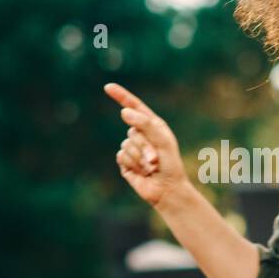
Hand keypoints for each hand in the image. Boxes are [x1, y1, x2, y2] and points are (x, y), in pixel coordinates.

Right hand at [103, 82, 188, 208]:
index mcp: (153, 126)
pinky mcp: (125, 162)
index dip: (122, 96)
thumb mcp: (163, 141)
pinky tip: (142, 172)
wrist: (167, 190)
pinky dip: (133, 165)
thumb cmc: (170, 165)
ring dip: (140, 158)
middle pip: (132, 131)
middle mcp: (141, 135)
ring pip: (126, 145)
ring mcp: (132, 148)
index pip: (135, 107)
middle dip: (145, 147)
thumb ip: (145, 125)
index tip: (108, 87)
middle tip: (156, 160)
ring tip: (151, 168)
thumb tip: (124, 112)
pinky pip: (121, 157)